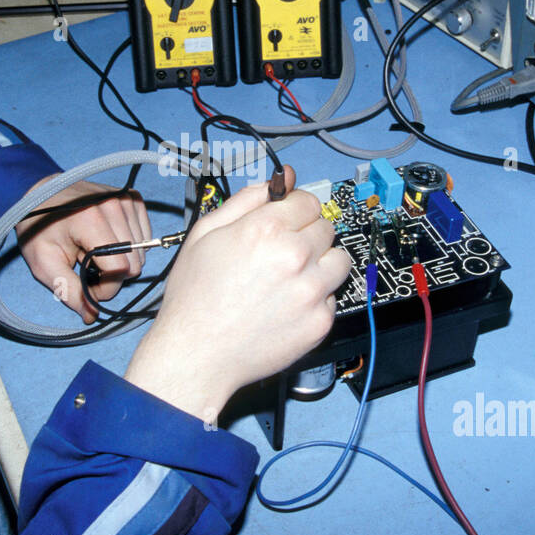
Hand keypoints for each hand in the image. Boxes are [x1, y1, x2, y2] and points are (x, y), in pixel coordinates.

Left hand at [15, 177, 150, 322]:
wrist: (39, 192)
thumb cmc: (37, 228)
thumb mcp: (44, 263)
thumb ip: (68, 290)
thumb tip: (91, 316)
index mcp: (91, 220)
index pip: (119, 270)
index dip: (104, 288)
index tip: (85, 285)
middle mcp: (115, 206)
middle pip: (134, 265)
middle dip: (112, 277)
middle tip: (87, 270)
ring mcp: (126, 200)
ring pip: (141, 254)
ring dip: (120, 262)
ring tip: (94, 253)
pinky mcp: (133, 199)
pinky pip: (144, 237)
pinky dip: (128, 246)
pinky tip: (105, 241)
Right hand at [124, 166, 351, 422]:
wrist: (196, 355)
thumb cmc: (194, 296)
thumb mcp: (205, 234)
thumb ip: (246, 200)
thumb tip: (281, 179)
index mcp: (266, 228)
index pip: (309, 201)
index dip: (295, 210)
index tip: (286, 222)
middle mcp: (295, 256)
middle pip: (326, 228)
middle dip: (306, 236)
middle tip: (280, 255)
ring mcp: (311, 291)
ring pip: (339, 261)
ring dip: (320, 264)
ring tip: (291, 279)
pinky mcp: (319, 322)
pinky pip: (332, 297)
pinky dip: (315, 299)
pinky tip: (286, 306)